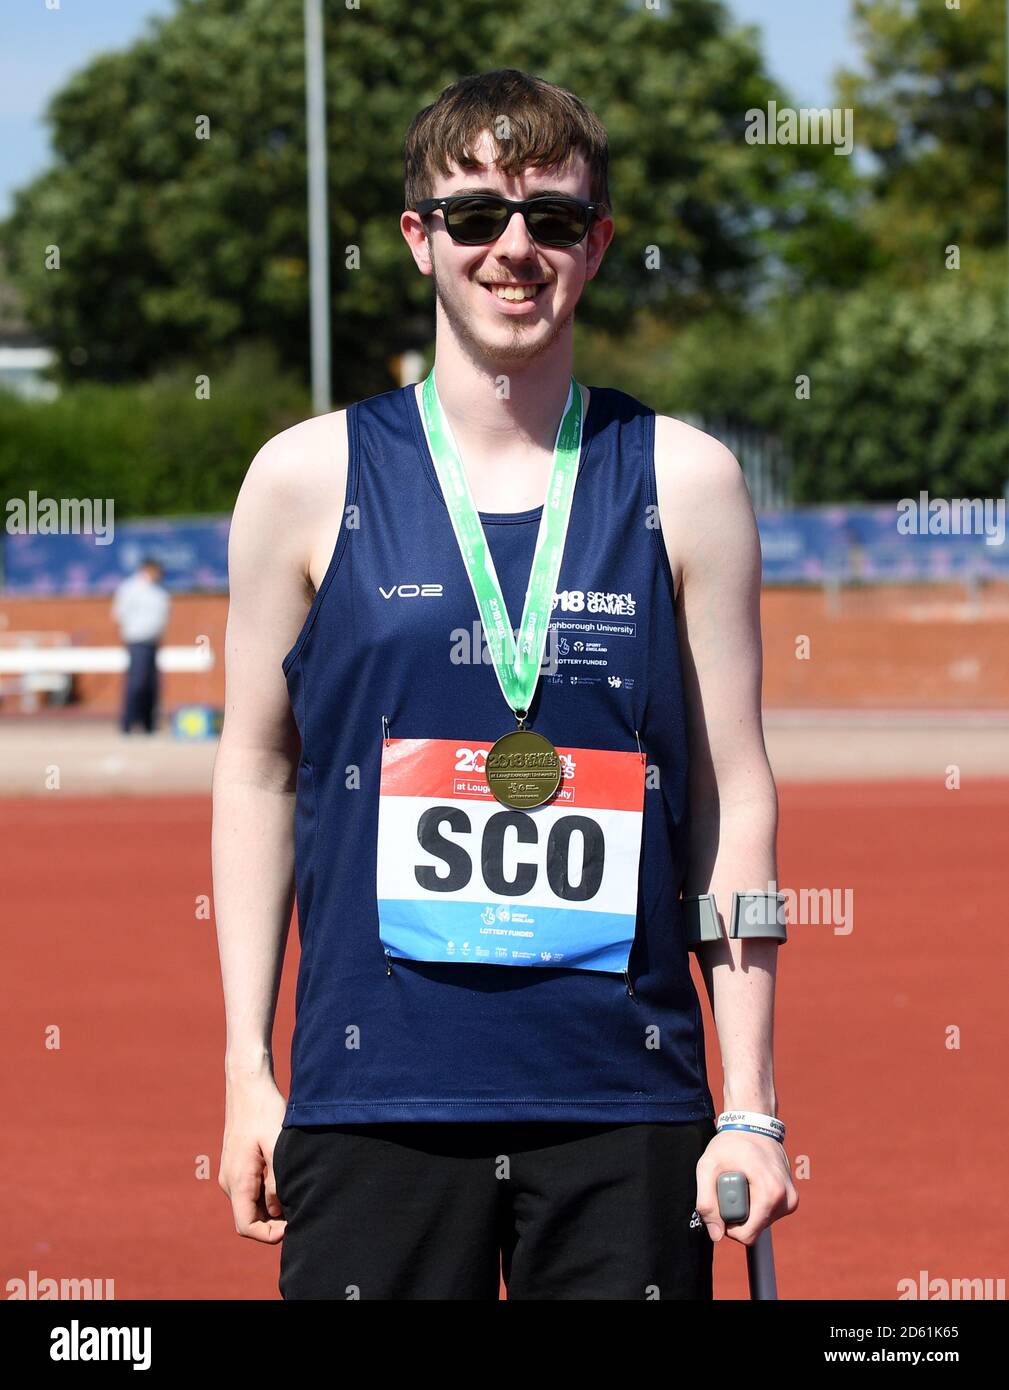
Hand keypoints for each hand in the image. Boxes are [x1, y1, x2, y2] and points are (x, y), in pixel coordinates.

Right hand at [218, 1075, 287, 1242]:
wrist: (248, 1086)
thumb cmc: (265, 1111)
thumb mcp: (277, 1146)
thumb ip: (277, 1182)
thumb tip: (278, 1212)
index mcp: (238, 1181)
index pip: (247, 1227)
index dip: (270, 1235)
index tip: (294, 1224)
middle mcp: (229, 1182)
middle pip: (250, 1219)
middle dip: (274, 1222)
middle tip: (301, 1206)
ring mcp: (231, 1174)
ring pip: (251, 1205)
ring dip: (272, 1206)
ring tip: (295, 1188)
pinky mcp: (237, 1166)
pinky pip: (251, 1191)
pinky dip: (268, 1193)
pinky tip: (285, 1176)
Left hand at [695, 1128, 797, 1245]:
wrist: (754, 1124)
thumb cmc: (731, 1144)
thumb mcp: (707, 1167)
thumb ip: (706, 1202)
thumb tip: (716, 1234)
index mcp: (770, 1194)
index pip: (747, 1235)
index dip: (728, 1224)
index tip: (723, 1199)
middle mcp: (786, 1200)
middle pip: (754, 1229)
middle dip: (738, 1214)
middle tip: (731, 1186)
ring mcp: (791, 1200)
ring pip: (760, 1223)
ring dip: (747, 1208)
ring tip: (742, 1181)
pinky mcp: (791, 1199)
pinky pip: (767, 1215)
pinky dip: (756, 1204)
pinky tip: (752, 1183)